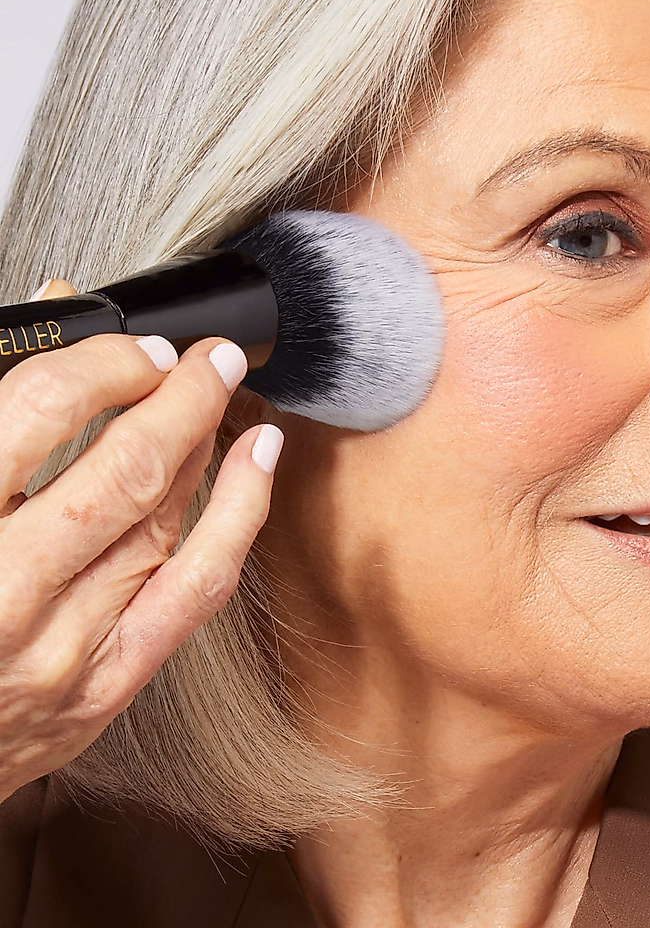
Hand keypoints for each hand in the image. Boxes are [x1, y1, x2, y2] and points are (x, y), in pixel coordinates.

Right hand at [0, 280, 283, 801]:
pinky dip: (239, 513)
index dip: (101, 364)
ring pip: (163, 521)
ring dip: (204, 442)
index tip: (130, 347)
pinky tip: (259, 460)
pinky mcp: (100, 690)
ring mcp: (56, 650)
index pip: (36, 414)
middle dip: (179, 396)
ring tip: (219, 393)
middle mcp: (0, 593)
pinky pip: (195, 589)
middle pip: (124, 469)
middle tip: (205, 355)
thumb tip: (53, 323)